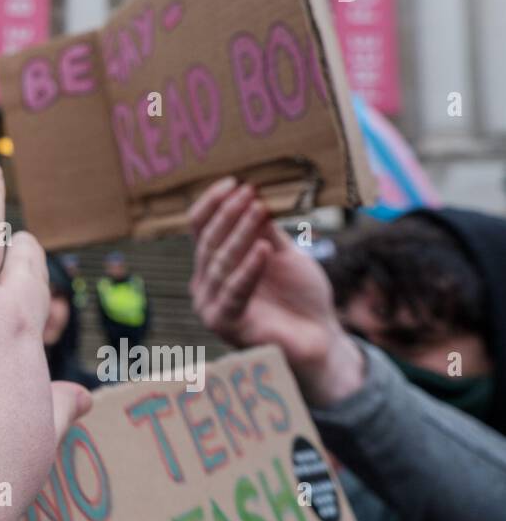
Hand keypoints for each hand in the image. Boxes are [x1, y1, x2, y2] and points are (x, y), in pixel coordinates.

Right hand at [187, 177, 364, 405]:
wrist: (320, 338)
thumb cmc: (300, 296)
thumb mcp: (282, 254)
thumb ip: (264, 230)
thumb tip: (252, 193)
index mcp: (212, 264)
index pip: (201, 229)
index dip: (213, 204)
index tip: (234, 181)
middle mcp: (204, 283)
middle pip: (209, 242)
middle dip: (228, 214)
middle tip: (247, 192)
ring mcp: (210, 305)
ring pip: (220, 263)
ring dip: (240, 234)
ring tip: (258, 210)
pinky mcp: (224, 325)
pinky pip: (233, 293)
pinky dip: (248, 269)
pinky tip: (262, 249)